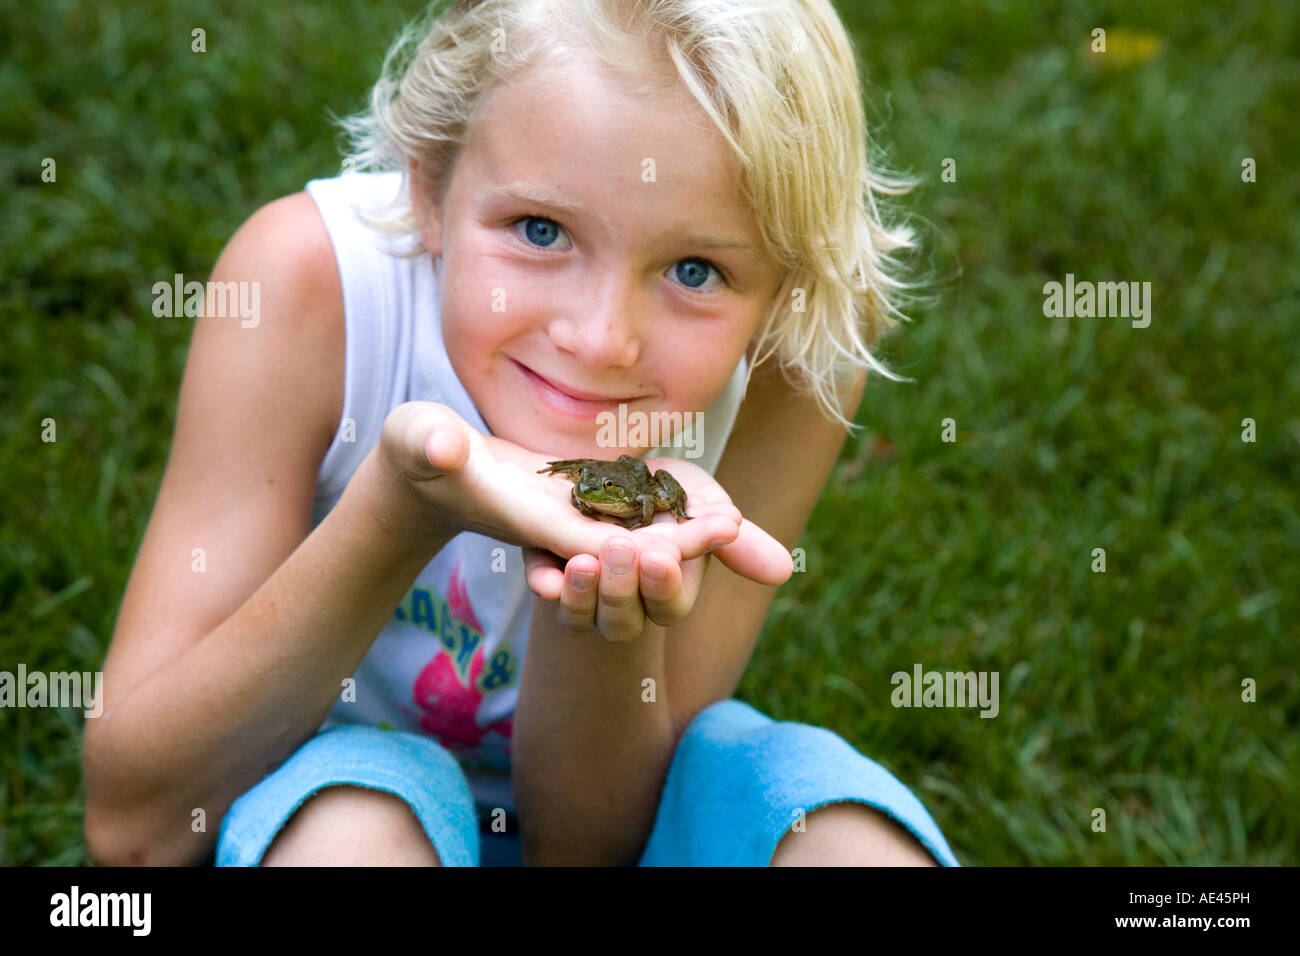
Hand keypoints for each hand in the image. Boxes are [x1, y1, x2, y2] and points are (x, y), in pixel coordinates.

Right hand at [374, 403, 789, 588]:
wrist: (420, 476)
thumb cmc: (413, 452)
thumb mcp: (416, 440)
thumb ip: (428, 444)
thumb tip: (444, 447)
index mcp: (522, 518)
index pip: (586, 541)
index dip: (634, 545)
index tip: (684, 539)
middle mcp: (554, 525)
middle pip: (623, 549)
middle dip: (674, 547)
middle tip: (732, 527)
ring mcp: (570, 515)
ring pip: (634, 535)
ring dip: (678, 534)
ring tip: (733, 524)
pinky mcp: (578, 498)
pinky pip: (630, 514)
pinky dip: (666, 513)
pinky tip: (708, 507)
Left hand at [521, 457, 793, 642]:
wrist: (607, 465)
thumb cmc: (666, 492)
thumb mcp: (705, 505)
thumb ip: (738, 540)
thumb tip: (784, 571)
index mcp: (666, 589)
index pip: (668, 605)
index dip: (665, 587)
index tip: (664, 556)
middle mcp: (623, 599)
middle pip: (623, 622)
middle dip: (623, 589)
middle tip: (623, 549)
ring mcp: (581, 587)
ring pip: (580, 618)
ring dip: (584, 595)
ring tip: (585, 563)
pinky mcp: (544, 563)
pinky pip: (541, 583)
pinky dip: (544, 583)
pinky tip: (545, 577)